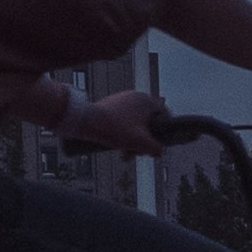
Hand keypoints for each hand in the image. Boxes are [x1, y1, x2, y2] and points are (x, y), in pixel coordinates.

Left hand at [64, 86, 200, 160]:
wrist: (85, 122)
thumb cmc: (116, 129)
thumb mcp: (141, 143)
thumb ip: (156, 148)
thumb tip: (160, 151)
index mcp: (146, 100)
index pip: (165, 114)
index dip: (166, 131)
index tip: (160, 144)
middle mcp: (135, 96)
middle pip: (149, 122)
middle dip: (145, 140)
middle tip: (138, 153)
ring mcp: (122, 100)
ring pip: (135, 123)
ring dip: (133, 140)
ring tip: (125, 155)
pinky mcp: (111, 106)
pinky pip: (124, 121)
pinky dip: (123, 134)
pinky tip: (117, 147)